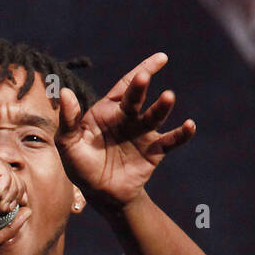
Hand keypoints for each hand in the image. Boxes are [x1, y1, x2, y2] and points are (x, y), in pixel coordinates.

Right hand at [0, 151, 32, 252]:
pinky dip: (3, 176)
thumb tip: (28, 211)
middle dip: (16, 190)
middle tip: (7, 208)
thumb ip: (12, 227)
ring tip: (3, 204)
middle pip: (10, 173)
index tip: (18, 206)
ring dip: (11, 185)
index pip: (11, 182)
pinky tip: (0, 193)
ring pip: (4, 166)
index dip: (19, 191)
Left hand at [55, 51, 195, 207]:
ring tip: (169, 97)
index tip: (160, 58)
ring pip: (154, 116)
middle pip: (136, 98)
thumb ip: (68, 120)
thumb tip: (65, 92)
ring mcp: (143, 133)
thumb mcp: (69, 145)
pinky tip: (190, 126)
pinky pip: (170, 141)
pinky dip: (181, 134)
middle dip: (141, 86)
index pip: (125, 86)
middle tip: (144, 77)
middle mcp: (129, 118)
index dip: (140, 71)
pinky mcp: (154, 152)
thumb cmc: (82, 167)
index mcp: (109, 111)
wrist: (102, 196)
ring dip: (162, 107)